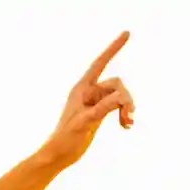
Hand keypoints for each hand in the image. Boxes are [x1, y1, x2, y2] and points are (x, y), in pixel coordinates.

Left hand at [42, 31, 134, 168]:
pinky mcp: (99, 113)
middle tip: (129, 114)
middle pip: (116, 84)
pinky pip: (117, 106)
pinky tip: (126, 126)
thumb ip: (102, 110)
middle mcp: (89, 92)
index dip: (113, 48)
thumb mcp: (84, 123)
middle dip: (126, 98)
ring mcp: (95, 102)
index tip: (127, 34)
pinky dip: (123, 114)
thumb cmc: (66, 138)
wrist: (59, 155)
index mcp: (81, 89)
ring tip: (128, 123)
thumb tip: (121, 98)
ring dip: (126, 108)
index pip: (100, 63)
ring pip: (119, 96)